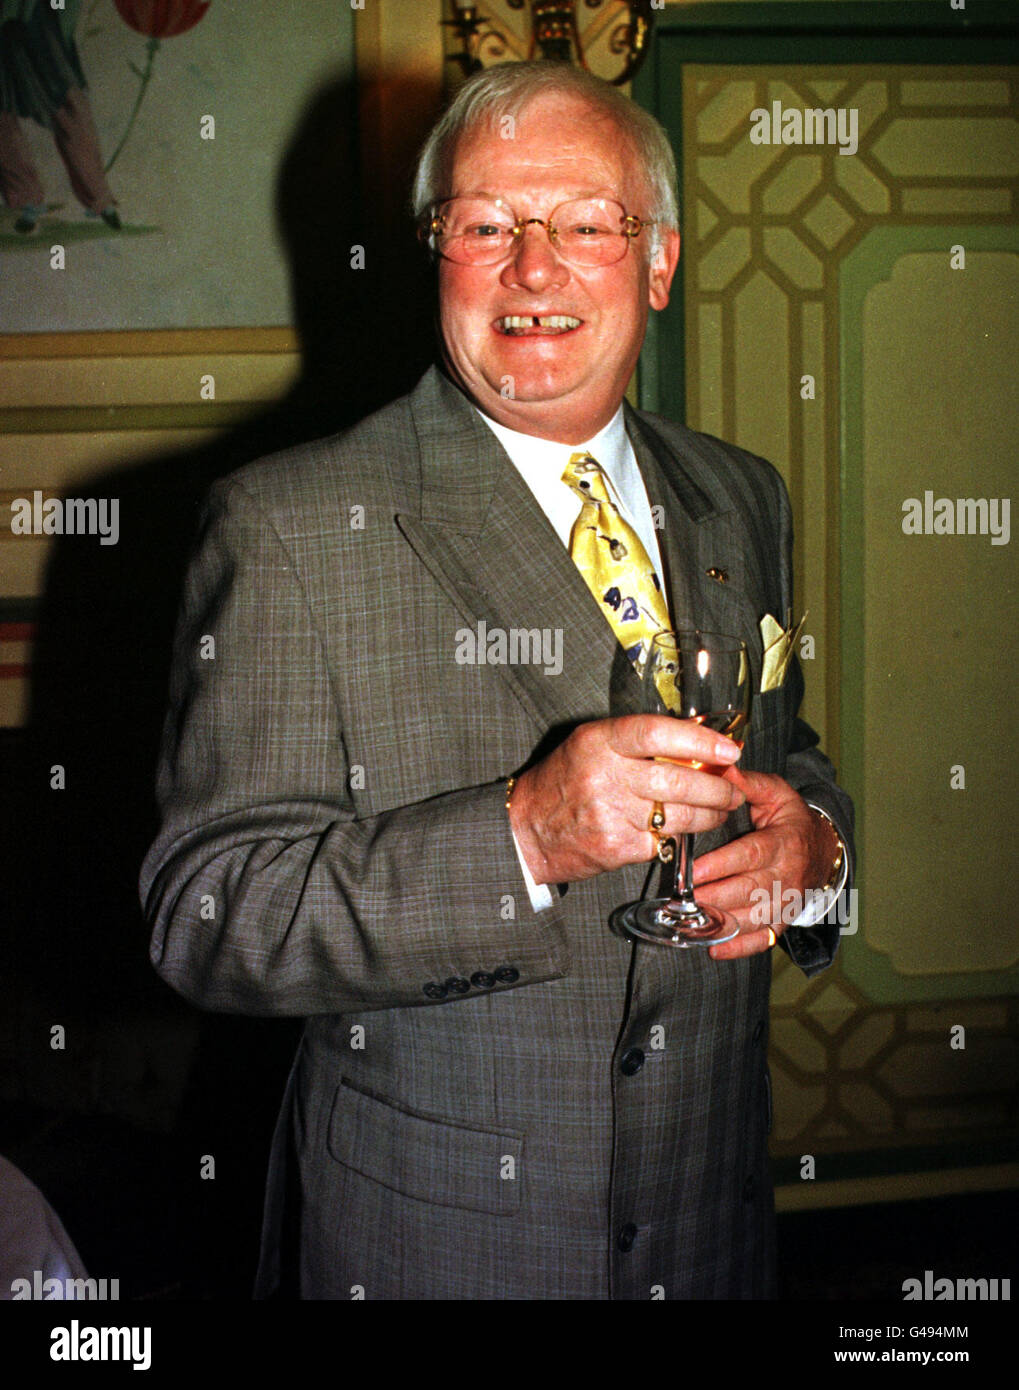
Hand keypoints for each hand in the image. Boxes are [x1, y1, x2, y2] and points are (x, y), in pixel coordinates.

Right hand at [509, 715, 744, 885]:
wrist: (526, 829)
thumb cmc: (565, 781)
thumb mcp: (591, 745)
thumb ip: (637, 742)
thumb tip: (698, 739)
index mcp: (600, 741)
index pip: (657, 733)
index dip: (700, 740)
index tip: (729, 750)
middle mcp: (605, 775)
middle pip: (678, 779)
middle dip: (717, 788)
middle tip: (733, 790)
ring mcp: (610, 813)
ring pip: (678, 815)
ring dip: (709, 815)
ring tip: (720, 811)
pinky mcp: (616, 846)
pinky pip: (662, 841)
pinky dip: (679, 836)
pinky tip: (685, 830)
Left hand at [689, 766, 839, 960]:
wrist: (823, 848)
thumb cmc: (789, 818)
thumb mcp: (776, 793)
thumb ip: (749, 783)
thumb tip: (722, 768)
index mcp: (783, 842)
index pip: (750, 856)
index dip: (721, 866)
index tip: (693, 872)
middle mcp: (787, 875)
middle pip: (748, 891)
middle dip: (713, 897)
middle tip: (681, 900)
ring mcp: (787, 901)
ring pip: (754, 918)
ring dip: (722, 923)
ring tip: (690, 923)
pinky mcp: (784, 920)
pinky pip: (764, 938)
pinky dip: (740, 947)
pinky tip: (714, 948)